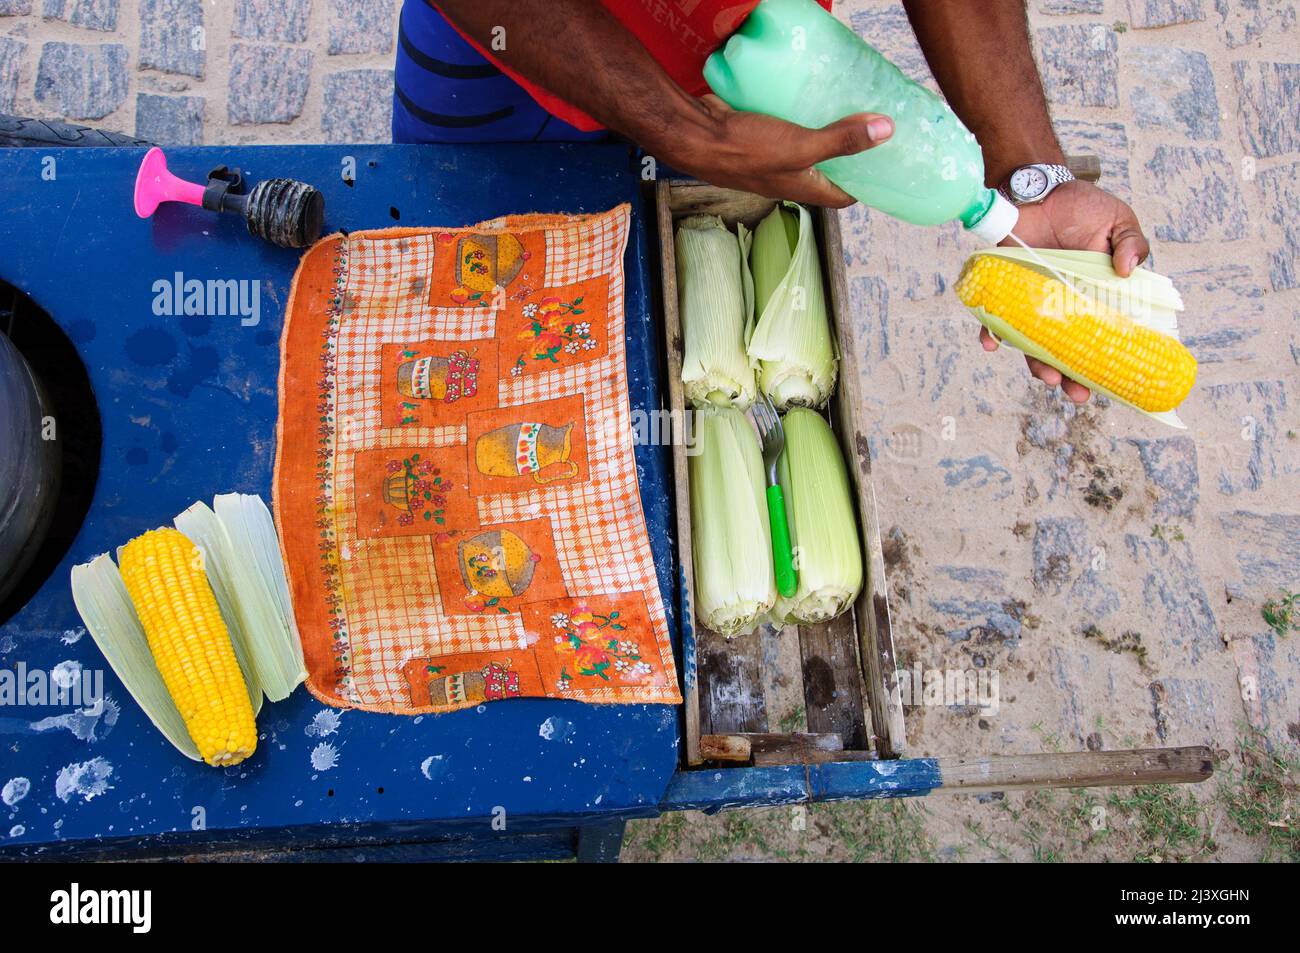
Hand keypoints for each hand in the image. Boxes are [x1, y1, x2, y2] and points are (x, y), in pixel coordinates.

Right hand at [657, 95, 894, 207]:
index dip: (866, 183)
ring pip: (808, 145)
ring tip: (849, 105)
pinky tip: (811, 93)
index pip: (844, 195)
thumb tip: (886, 131)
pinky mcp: (760, 134)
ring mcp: (773, 156)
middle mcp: (790, 177)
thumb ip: (842, 140)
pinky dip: (802, 113)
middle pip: (828, 169)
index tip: (886, 163)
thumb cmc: (746, 150)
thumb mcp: (802, 146)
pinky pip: (788, 126)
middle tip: (873, 126)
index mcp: (804, 188)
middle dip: (851, 152)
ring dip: (826, 129)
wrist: (697, 134)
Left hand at [979, 179, 1150, 403]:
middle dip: (1072, 375)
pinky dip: (992, 333)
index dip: (1106, 360)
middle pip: (1067, 349)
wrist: (1037, 190)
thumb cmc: (1082, 208)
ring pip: (1034, 343)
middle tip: (1078, 392)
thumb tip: (1128, 273)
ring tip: (1046, 376)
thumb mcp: (1119, 222)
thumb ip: (1132, 245)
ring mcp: (1034, 302)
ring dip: (1038, 364)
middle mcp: (1064, 307)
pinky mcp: (1007, 292)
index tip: (1113, 382)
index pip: (1103, 336)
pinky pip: (995, 319)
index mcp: (1096, 298)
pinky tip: (991, 344)